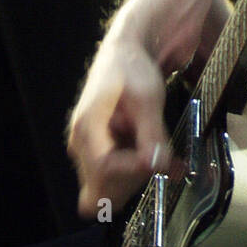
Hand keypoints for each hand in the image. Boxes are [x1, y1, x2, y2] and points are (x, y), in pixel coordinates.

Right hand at [66, 36, 178, 219]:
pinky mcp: (101, 152)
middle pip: (101, 191)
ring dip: (138, 178)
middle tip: (158, 158)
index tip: (158, 158)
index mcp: (86, 130)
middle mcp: (81, 146)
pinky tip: (162, 158)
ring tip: (164, 154)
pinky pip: (115, 178)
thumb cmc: (131, 70)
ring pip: (109, 189)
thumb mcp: (147, 99)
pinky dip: (139, 173)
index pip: (104, 170)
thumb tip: (157, 165)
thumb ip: (152, 135)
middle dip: (133, 182)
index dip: (134, 170)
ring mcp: (89, 151)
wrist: (124, 56)